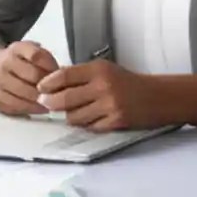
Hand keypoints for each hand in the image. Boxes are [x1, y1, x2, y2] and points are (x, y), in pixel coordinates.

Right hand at [0, 41, 59, 115]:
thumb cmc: (17, 63)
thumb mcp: (29, 52)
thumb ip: (45, 59)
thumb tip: (61, 75)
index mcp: (17, 48)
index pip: (37, 55)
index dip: (51, 67)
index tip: (59, 75)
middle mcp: (4, 62)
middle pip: (34, 76)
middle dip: (49, 86)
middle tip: (59, 93)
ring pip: (27, 94)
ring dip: (42, 100)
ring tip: (51, 102)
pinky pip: (17, 106)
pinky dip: (31, 109)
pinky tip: (38, 108)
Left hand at [36, 60, 164, 131]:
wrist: (157, 97)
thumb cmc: (127, 81)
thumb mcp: (104, 69)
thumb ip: (79, 74)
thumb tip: (51, 80)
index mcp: (98, 70)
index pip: (64, 76)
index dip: (47, 84)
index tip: (40, 88)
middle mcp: (103, 87)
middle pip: (65, 98)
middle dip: (51, 103)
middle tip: (46, 104)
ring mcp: (110, 106)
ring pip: (74, 116)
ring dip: (69, 115)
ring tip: (70, 111)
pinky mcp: (115, 122)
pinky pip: (89, 127)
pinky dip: (84, 124)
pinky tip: (87, 118)